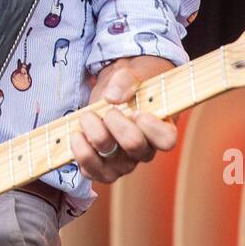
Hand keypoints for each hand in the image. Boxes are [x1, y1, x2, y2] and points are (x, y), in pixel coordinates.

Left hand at [69, 63, 177, 183]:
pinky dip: (80, 151)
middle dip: (116, 123)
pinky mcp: (101, 168)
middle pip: (134, 146)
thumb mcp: (132, 75)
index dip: (152, 127)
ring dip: (95, 135)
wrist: (111, 94)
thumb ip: (125, 81)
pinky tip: (77, 134)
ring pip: (112, 162)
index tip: (136, 111)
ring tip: (88, 116)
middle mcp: (143, 151)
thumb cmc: (129, 86)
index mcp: (161, 129)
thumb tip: (112, 97)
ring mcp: (123, 163)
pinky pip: (90, 171)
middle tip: (110, 110)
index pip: (166, 140)